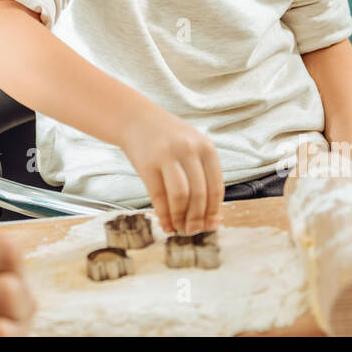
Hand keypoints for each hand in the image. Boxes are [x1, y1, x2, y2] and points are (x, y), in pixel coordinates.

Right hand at [119, 101, 223, 234]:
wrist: (135, 119)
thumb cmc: (168, 139)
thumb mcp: (192, 147)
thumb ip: (203, 176)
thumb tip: (212, 219)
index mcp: (206, 147)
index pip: (216, 187)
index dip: (213, 211)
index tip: (210, 226)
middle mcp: (189, 149)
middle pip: (200, 194)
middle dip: (197, 219)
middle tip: (193, 231)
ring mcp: (167, 155)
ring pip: (180, 196)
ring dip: (181, 218)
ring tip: (179, 228)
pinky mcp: (147, 164)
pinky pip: (158, 196)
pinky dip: (163, 214)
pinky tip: (165, 223)